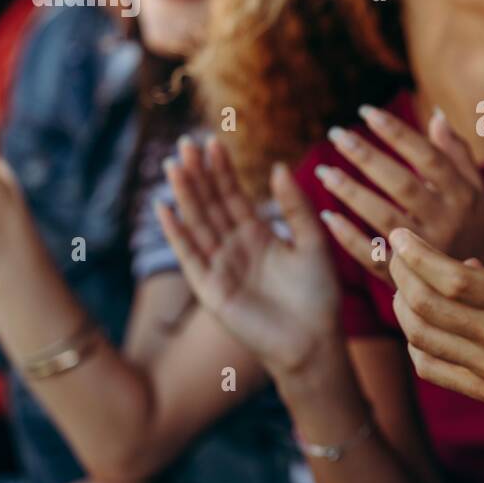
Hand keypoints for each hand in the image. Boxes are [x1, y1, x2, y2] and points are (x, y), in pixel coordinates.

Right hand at [158, 137, 342, 375]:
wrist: (314, 341)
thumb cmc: (318, 296)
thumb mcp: (312, 242)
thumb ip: (296, 207)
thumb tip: (279, 165)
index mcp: (258, 235)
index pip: (234, 195)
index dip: (223, 170)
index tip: (213, 141)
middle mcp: (234, 248)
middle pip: (211, 204)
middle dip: (199, 175)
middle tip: (187, 143)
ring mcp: (220, 267)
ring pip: (198, 224)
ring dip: (185, 195)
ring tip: (175, 165)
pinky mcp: (211, 289)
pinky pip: (189, 256)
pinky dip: (176, 233)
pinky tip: (164, 207)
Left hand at [315, 105, 483, 285]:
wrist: (479, 291)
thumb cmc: (473, 230)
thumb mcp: (476, 192)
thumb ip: (457, 154)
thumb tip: (436, 114)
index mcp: (463, 196)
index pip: (428, 156)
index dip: (397, 132)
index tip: (366, 111)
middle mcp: (447, 222)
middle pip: (402, 184)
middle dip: (367, 157)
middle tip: (336, 134)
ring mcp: (427, 253)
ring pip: (384, 219)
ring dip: (351, 194)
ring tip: (324, 172)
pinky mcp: (407, 279)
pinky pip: (373, 256)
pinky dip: (349, 238)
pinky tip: (327, 217)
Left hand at [387, 163, 483, 421]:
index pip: (451, 279)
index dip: (417, 255)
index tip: (399, 235)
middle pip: (428, 308)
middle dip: (401, 276)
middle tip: (393, 251)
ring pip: (424, 339)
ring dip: (402, 306)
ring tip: (401, 280)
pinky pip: (434, 369)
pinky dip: (415, 343)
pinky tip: (416, 320)